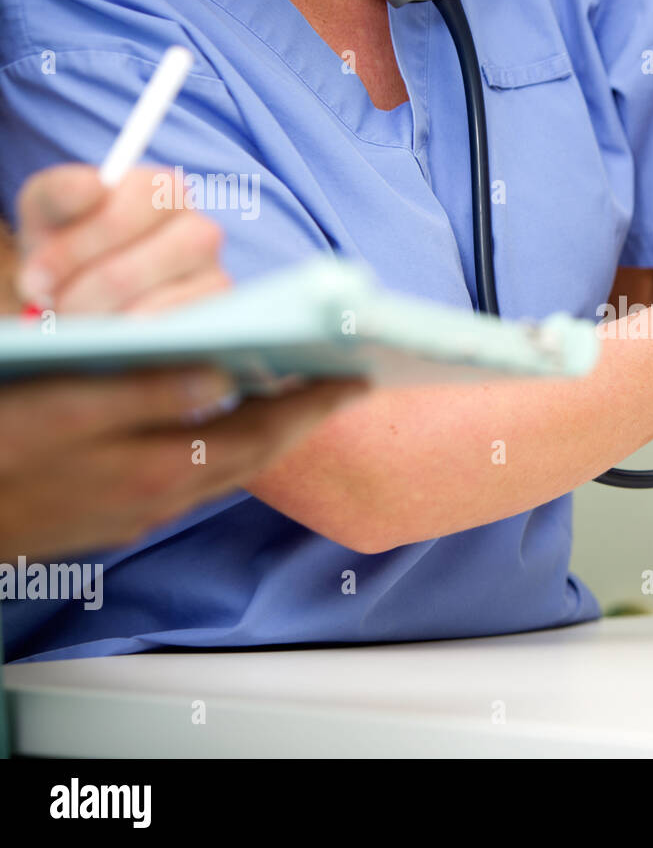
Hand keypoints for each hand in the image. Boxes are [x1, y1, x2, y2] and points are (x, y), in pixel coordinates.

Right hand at [0, 369, 366, 561]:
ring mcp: (131, 512)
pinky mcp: (107, 515)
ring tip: (290, 398)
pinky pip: (185, 479)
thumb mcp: (56, 409)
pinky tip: (210, 424)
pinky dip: (215, 449)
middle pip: (251, 457)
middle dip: (300, 420)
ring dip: (261, 436)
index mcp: (155, 471)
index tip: (357, 380)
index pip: (260, 435)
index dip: (311, 406)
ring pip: (219, 471)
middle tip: (341, 387)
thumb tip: (223, 377)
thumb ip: (143, 395)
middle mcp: (155, 500)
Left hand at [14, 163, 228, 312]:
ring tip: (79, 317)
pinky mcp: (216, 311)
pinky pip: (175, 328)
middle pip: (130, 269)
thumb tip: (94, 189)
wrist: (92, 287)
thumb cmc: (73, 244)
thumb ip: (61, 192)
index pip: (119, 216)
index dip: (73, 251)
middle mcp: (199, 227)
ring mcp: (214, 271)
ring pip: (153, 301)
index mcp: (162, 190)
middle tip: (53, 306)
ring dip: (104, 316)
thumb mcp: (51, 212)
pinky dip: (136, 332)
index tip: (37, 277)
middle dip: (81, 293)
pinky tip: (115, 329)